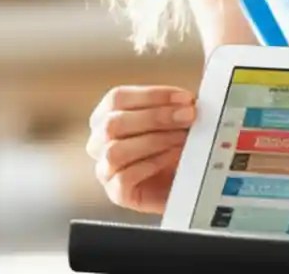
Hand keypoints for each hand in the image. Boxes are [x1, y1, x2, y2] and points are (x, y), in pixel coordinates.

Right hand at [85, 85, 195, 213]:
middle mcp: (98, 142)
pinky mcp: (116, 193)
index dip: (152, 95)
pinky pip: (125, 177)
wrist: (184, 187)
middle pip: (114, 122)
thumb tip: (190, 97)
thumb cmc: (175, 149)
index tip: (185, 97)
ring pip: (116, 150)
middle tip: (189, 116)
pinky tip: (172, 159)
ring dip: (155, 141)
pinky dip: (151, 165)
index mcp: (105, 116)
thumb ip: (175, 106)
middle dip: (155, 117)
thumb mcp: (174, 122)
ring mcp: (104, 169)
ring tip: (183, 139)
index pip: (117, 98)